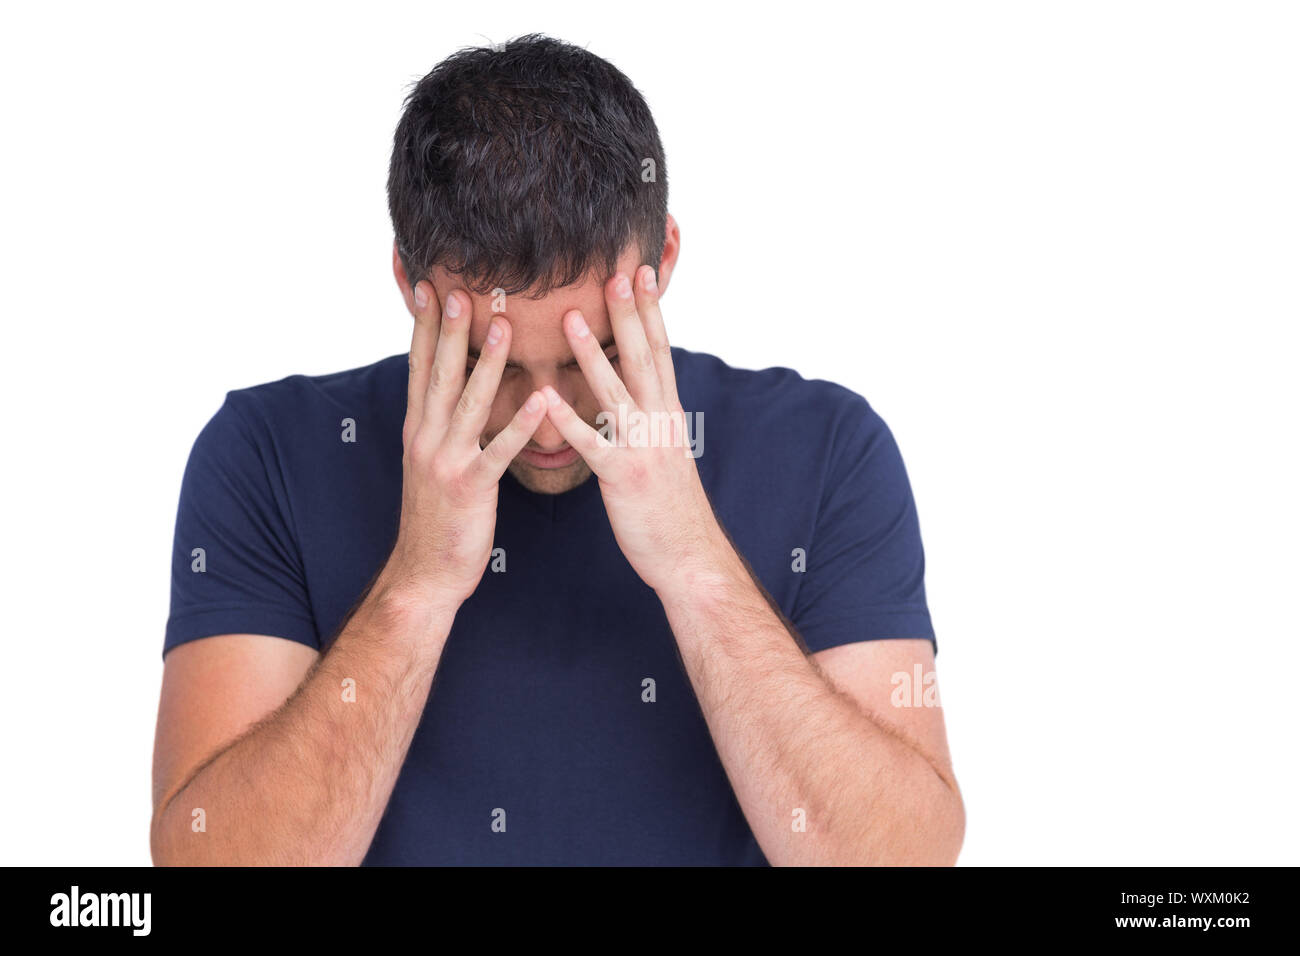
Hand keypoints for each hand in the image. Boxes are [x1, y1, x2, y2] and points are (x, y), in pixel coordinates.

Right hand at [376, 281, 546, 614]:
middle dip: (449, 328)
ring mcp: (446, 461)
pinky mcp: (470, 487)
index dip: (424, 326)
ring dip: (487, 362)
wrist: (425, 573)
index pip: (420, 366)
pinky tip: (538, 400)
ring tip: (504, 325)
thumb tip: (448, 393)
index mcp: (418, 429)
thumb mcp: (431, 463)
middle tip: (462, 287)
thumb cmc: (438, 518)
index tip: (429, 286)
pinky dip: (517, 424)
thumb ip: (439, 425)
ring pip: (468, 402)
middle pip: (439, 373)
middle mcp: (426, 437)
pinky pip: (499, 450)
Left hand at [542, 266, 733, 594]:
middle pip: (643, 357)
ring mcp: (642, 448)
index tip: (641, 273)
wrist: (689, 556)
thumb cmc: (672, 507)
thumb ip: (654, 417)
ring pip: (614, 390)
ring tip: (571, 315)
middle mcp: (660, 422)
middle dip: (630, 313)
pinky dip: (570, 417)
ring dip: (592, 351)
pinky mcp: (622, 477)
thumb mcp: (668, 451)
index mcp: (669, 414)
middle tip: (617, 271)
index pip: (660, 351)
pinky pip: (592, 443)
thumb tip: (644, 389)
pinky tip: (546, 395)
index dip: (651, 311)